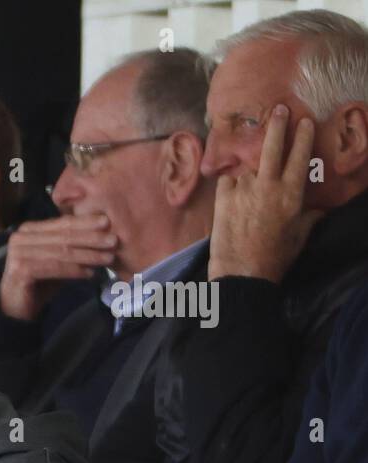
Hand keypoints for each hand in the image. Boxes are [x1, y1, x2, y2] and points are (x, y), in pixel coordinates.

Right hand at [0, 213, 116, 319]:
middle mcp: (20, 237)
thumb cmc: (39, 284)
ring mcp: (18, 253)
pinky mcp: (20, 270)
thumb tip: (103, 234)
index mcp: (30, 230)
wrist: (15, 310)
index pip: (62, 223)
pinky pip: (54, 267)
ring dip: (88, 255)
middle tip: (114, 241)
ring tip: (108, 258)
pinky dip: (74, 270)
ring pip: (61, 252)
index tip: (108, 222)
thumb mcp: (57, 261)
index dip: (86, 222)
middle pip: (63, 236)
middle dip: (91, 238)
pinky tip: (90, 274)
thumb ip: (71, 247)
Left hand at [208, 105, 324, 282]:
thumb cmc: (276, 256)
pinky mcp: (222, 197)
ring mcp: (243, 189)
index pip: (300, 156)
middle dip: (276, 125)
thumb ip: (309, 215)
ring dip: (250, 176)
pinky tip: (234, 201)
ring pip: (248, 170)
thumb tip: (320, 208)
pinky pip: (228, 182)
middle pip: (272, 147)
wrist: (241, 272)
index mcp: (291, 193)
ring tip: (250, 195)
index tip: (305, 121)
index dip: (303, 136)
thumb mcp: (300, 234)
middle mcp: (268, 185)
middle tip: (278, 109)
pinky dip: (232, 187)